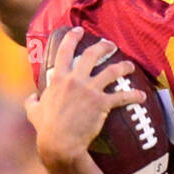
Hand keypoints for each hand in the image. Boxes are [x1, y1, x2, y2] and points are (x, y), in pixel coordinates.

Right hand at [25, 28, 144, 166]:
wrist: (60, 142)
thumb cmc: (46, 128)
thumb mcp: (33, 111)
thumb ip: (33, 101)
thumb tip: (32, 98)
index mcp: (58, 79)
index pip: (64, 51)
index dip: (72, 38)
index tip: (79, 30)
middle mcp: (75, 80)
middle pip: (92, 55)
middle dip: (104, 47)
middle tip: (111, 45)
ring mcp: (89, 91)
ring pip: (111, 72)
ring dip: (123, 66)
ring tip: (130, 66)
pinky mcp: (101, 104)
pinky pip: (122, 96)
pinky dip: (134, 95)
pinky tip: (142, 96)